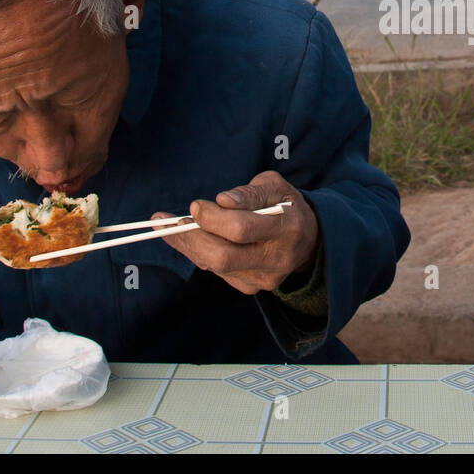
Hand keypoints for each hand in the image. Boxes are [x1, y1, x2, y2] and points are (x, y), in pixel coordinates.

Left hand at [151, 170, 318, 294]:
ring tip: (167, 225)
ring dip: (187, 245)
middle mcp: (276, 259)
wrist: (307, 239)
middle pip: (223, 256)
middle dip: (193, 237)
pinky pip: (215, 271)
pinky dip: (197, 252)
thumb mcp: (275, 187)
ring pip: (214, 266)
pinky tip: (187, 237)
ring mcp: (263, 278)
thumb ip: (249, 193)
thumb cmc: (285, 205)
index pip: (242, 229)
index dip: (213, 218)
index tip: (195, 205)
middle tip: (175, 220)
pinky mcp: (251, 287)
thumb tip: (221, 201)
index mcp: (287, 228)